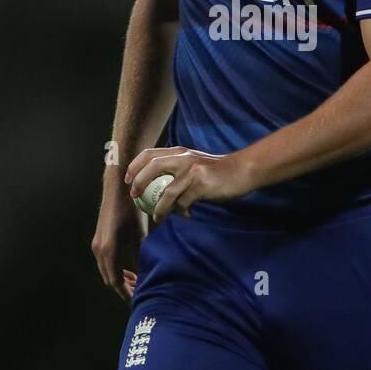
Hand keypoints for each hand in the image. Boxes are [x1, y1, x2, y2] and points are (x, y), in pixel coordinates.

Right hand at [91, 200, 144, 302]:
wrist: (118, 189)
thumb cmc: (131, 209)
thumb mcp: (140, 233)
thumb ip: (142, 254)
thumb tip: (148, 273)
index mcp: (108, 250)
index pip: (116, 281)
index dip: (127, 293)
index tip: (138, 299)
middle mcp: (99, 250)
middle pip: (110, 279)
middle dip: (124, 288)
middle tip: (140, 292)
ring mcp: (97, 245)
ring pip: (107, 272)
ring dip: (120, 279)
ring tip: (136, 282)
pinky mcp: (99, 241)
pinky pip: (106, 263)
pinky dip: (116, 270)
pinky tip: (129, 270)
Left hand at [125, 146, 255, 224]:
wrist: (242, 171)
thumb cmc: (218, 171)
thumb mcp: (196, 164)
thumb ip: (179, 170)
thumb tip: (160, 187)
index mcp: (180, 152)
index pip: (150, 154)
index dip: (134, 166)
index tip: (128, 180)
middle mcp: (183, 158)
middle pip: (152, 167)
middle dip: (138, 182)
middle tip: (134, 196)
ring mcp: (192, 171)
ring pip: (167, 192)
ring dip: (159, 208)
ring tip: (157, 218)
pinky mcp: (201, 185)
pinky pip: (183, 203)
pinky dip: (181, 212)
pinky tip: (186, 215)